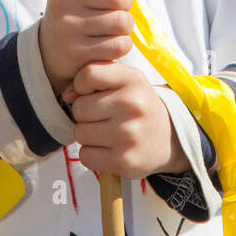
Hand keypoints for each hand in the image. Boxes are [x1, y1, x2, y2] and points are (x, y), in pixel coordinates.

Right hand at [39, 0, 136, 94]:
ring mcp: (68, 26)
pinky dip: (121, 45)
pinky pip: (119, 45)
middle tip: (113, 9)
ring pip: (122, 22)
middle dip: (124, 4)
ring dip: (124, 27)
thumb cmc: (77, 9)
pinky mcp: (76, 52)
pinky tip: (107, 44)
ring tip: (111, 27)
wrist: (50, 48)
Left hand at [63, 61, 190, 178]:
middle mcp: (132, 105)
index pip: (88, 74)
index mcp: (132, 80)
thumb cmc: (137, 104)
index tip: (91, 91)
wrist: (169, 138)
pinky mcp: (124, 161)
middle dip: (85, 113)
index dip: (81, 84)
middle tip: (102, 115)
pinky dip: (92, 154)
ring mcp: (128, 135)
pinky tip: (107, 148)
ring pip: (80, 132)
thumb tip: (66, 95)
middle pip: (79, 107)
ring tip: (106, 131)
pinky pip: (86, 156)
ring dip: (87, 134)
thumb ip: (93, 78)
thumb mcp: (124, 80)